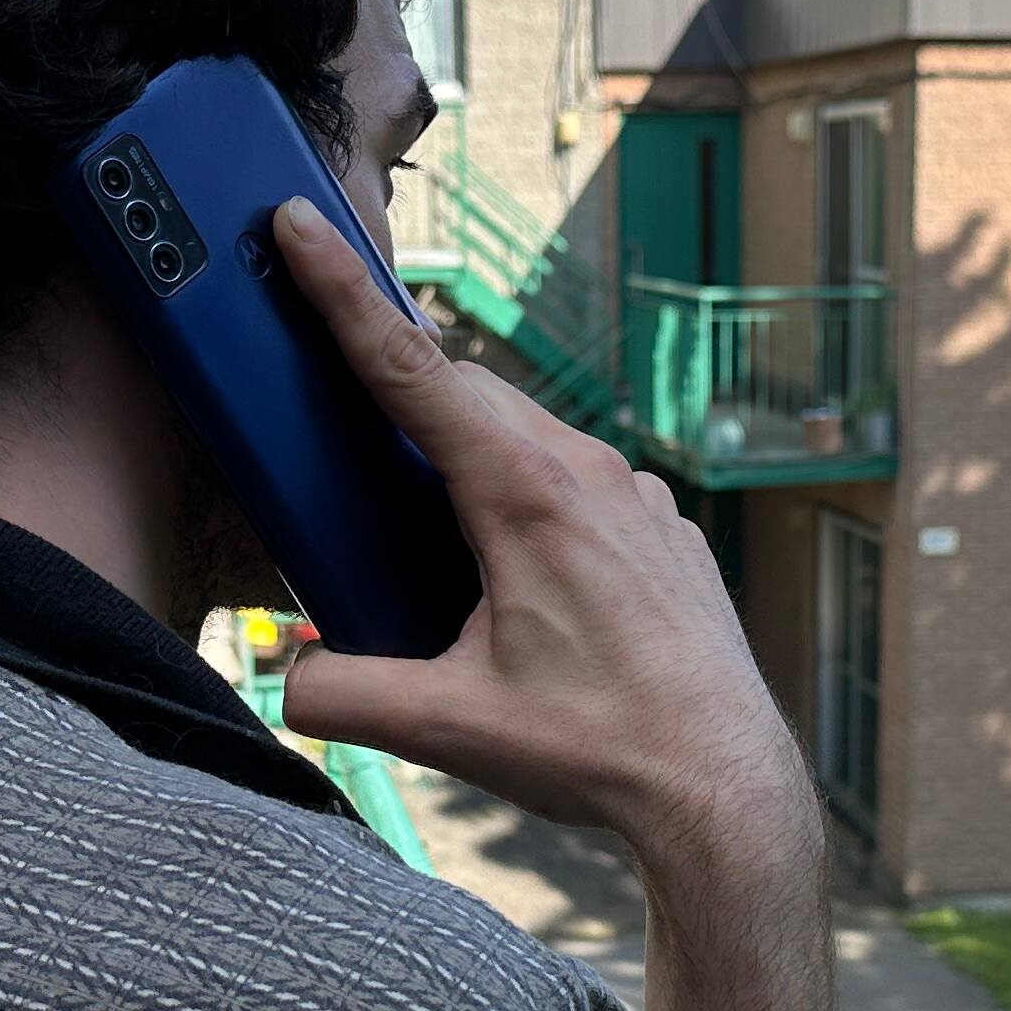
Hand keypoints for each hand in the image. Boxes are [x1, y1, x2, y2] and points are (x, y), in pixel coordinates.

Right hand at [270, 196, 818, 885]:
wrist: (723, 787)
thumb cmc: (597, 748)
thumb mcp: (449, 728)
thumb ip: (345, 696)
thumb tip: (288, 682)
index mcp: (524, 494)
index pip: (411, 368)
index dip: (343, 294)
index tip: (300, 223)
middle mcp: (589, 474)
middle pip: (468, 393)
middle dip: (399, 383)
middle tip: (338, 390)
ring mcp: (637, 498)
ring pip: (528, 438)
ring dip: (467, 454)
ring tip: (423, 515)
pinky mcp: (665, 533)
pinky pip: (581, 484)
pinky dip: (528, 496)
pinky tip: (513, 570)